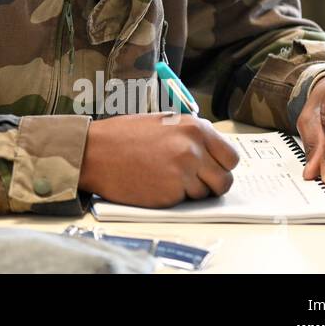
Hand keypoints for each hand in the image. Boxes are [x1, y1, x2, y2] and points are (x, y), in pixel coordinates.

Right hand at [78, 113, 239, 206]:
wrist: (93, 152)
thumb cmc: (121, 137)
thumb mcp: (162, 123)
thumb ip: (189, 136)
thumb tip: (209, 152)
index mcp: (193, 127)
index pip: (231, 156)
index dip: (221, 165)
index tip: (211, 168)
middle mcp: (193, 148)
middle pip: (225, 179)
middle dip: (213, 183)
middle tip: (193, 180)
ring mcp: (184, 171)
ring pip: (207, 193)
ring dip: (192, 191)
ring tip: (166, 178)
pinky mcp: (171, 193)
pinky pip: (186, 202)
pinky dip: (174, 197)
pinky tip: (155, 184)